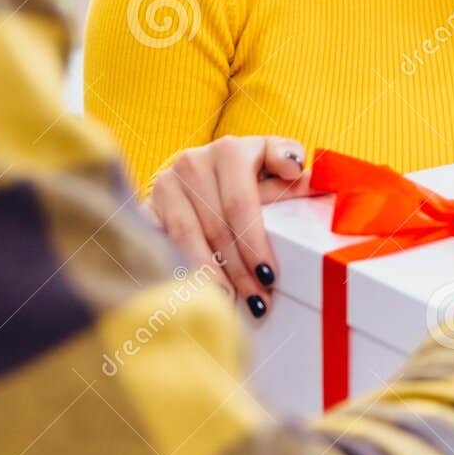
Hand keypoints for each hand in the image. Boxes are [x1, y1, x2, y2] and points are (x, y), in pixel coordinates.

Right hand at [149, 135, 309, 310]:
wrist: (195, 175)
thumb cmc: (244, 176)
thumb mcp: (269, 164)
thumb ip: (289, 168)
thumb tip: (307, 175)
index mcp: (230, 150)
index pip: (242, 203)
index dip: (255, 242)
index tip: (270, 275)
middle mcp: (193, 162)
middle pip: (218, 227)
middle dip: (240, 269)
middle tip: (259, 302)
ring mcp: (165, 185)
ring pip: (188, 239)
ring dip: (212, 276)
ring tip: (231, 304)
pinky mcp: (146, 207)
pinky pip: (162, 244)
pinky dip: (180, 270)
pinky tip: (195, 293)